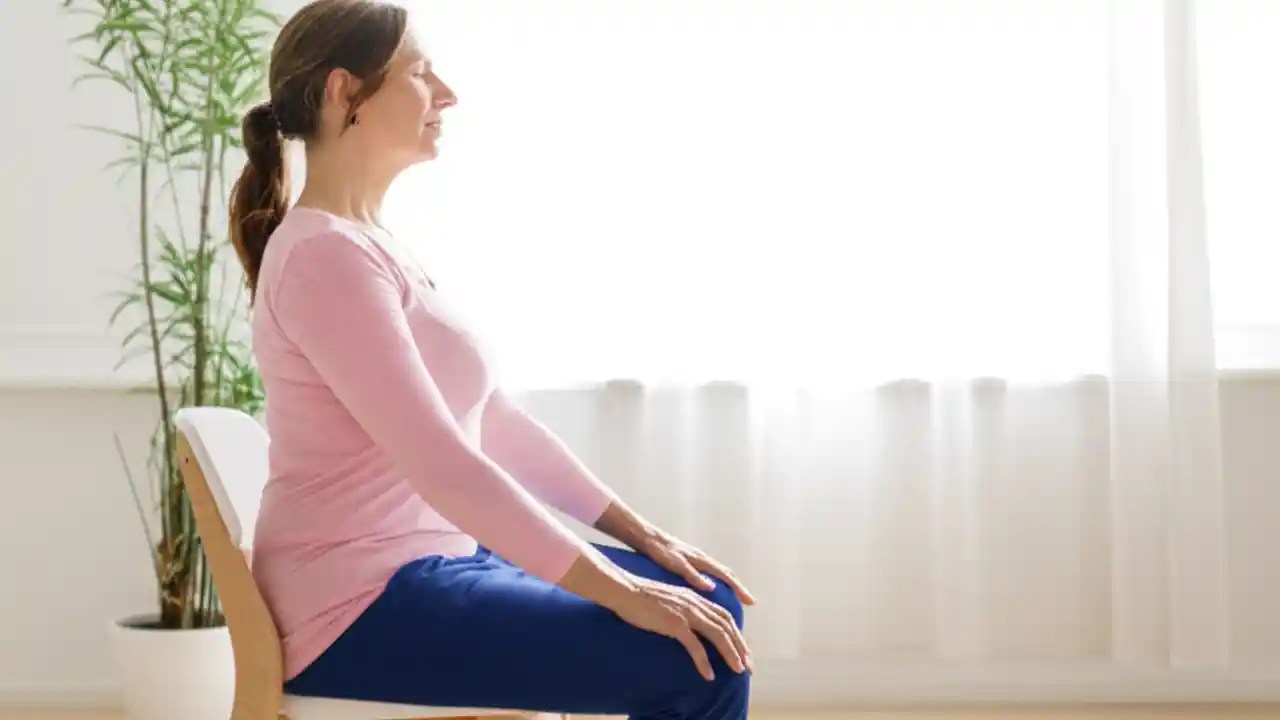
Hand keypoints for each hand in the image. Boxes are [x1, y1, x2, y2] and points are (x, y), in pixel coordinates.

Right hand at [610, 573, 750, 680]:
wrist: (625, 590)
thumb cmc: (642, 597)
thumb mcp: (670, 600)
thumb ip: (684, 608)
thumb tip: (690, 623)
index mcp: (696, 598)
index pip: (724, 616)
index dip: (736, 633)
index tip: (743, 650)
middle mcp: (696, 604)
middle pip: (726, 626)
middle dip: (740, 646)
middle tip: (747, 665)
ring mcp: (686, 613)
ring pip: (717, 635)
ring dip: (729, 654)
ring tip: (737, 669)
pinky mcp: (675, 624)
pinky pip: (695, 646)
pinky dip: (704, 661)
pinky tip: (708, 675)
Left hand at [637, 529, 756, 605]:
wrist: (647, 538)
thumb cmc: (660, 552)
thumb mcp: (676, 564)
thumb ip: (693, 575)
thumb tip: (712, 587)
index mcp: (702, 561)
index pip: (726, 576)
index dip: (739, 589)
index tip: (751, 602)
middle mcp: (703, 559)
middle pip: (726, 574)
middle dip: (738, 588)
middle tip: (748, 602)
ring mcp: (696, 559)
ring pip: (718, 572)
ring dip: (729, 584)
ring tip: (734, 599)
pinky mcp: (689, 561)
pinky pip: (709, 572)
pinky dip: (717, 581)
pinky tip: (711, 590)